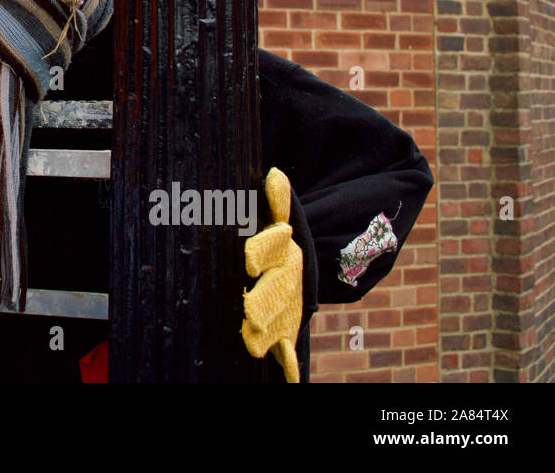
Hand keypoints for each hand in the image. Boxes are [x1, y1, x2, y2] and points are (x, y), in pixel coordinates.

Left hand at [241, 167, 302, 382]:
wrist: (304, 266)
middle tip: (249, 312)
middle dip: (263, 303)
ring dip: (268, 333)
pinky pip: (289, 347)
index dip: (262, 252)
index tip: (249, 259)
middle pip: (275, 291)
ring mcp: (289, 306)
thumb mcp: (281, 219)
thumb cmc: (279, 241)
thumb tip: (275, 176)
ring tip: (253, 343)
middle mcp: (288, 280)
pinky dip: (289, 364)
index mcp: (283, 249)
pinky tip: (289, 378)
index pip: (272, 248)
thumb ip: (278, 202)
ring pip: (279, 320)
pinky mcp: (287, 326)